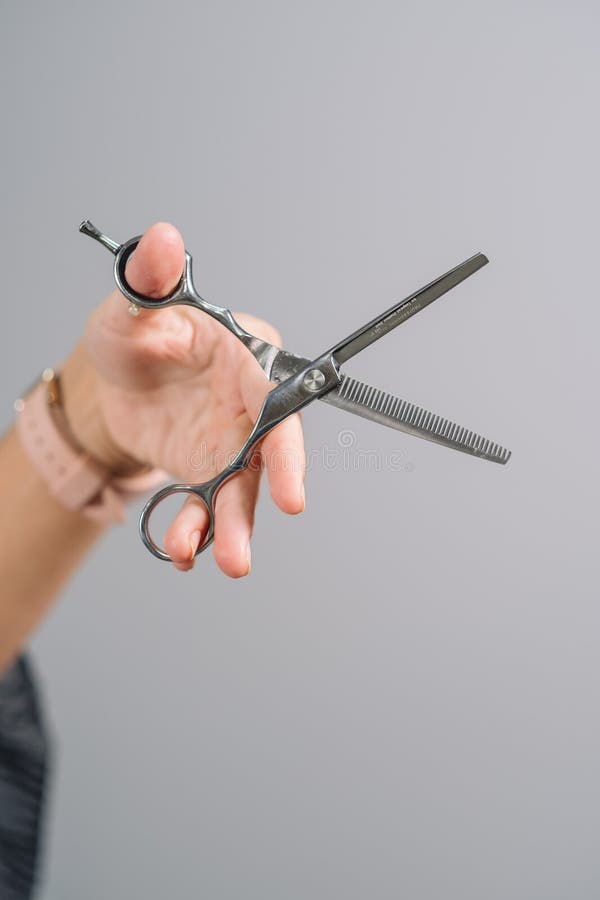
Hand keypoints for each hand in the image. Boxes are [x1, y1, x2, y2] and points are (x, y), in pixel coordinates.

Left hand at [62, 223, 304, 576]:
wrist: (113, 382)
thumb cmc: (132, 334)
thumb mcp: (129, 306)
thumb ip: (149, 279)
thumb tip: (162, 237)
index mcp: (244, 354)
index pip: (273, 393)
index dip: (284, 438)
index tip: (292, 491)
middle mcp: (250, 402)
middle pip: (271, 451)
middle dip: (270, 491)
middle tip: (266, 530)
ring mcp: (233, 442)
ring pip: (243, 490)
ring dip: (234, 528)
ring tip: (223, 561)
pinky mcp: (211, 472)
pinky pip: (209, 507)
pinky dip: (198, 531)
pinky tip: (183, 551)